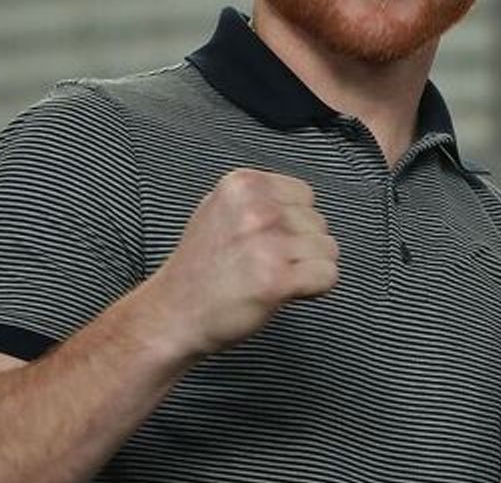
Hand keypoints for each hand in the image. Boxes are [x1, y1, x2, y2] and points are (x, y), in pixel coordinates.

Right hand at [139, 169, 338, 356]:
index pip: (305, 196)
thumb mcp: (220, 211)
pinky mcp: (278, 278)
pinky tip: (282, 292)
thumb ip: (260, 200)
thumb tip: (303, 203)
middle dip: (300, 247)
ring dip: (307, 269)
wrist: (172, 314)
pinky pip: (328, 276)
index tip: (267, 241)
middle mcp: (257, 208)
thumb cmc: (200, 269)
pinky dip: (314, 289)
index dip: (292, 223)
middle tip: (262, 264)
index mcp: (243, 185)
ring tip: (268, 277)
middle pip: (319, 223)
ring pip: (328, 250)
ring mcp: (268, 243)